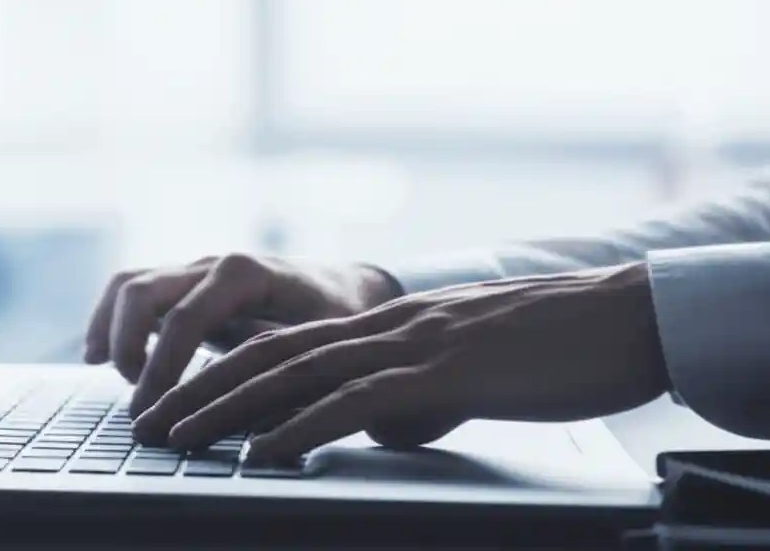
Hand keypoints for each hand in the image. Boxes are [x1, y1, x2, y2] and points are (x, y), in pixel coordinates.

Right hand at [83, 254, 398, 414]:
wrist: (347, 291)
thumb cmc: (339, 320)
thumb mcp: (323, 341)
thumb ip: (277, 356)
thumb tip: (237, 391)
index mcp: (245, 273)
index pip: (184, 317)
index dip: (161, 366)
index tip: (151, 408)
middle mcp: (212, 264)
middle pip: (141, 290)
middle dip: (126, 346)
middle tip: (138, 401)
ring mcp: (195, 270)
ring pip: (129, 284)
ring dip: (109, 327)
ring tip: (102, 371)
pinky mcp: (185, 286)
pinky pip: (134, 293)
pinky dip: (110, 321)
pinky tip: (97, 356)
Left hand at [132, 262, 669, 459]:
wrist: (621, 317)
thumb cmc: (550, 350)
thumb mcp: (464, 375)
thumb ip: (413, 396)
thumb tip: (381, 428)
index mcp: (385, 326)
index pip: (286, 345)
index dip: (224, 373)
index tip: (178, 404)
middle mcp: (383, 327)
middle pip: (268, 353)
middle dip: (201, 388)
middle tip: (148, 422)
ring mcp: (410, 344)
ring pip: (296, 372)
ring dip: (230, 408)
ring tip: (180, 437)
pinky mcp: (443, 370)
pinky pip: (354, 401)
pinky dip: (301, 426)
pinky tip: (262, 452)